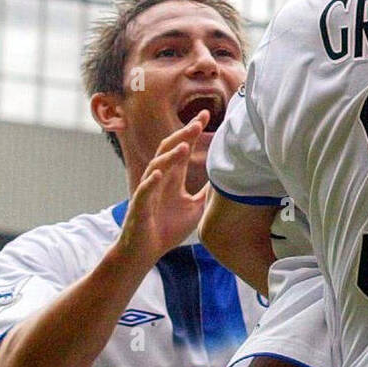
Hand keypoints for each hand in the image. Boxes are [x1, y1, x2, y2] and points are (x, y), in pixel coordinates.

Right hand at [119, 115, 209, 267]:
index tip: (206, 115)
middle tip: (198, 121)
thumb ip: (207, 192)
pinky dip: (150, 182)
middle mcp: (159, 179)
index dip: (192, 132)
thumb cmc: (167, 229)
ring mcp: (148, 192)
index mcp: (172, 178)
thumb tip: (228, 180)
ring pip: (156, 167)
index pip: (182, 149)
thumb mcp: (195, 208)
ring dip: (170, 156)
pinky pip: (143, 191)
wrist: (145, 252)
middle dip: (183, 135)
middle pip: (169, 150)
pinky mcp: (139, 207)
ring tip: (185, 146)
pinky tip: (159, 174)